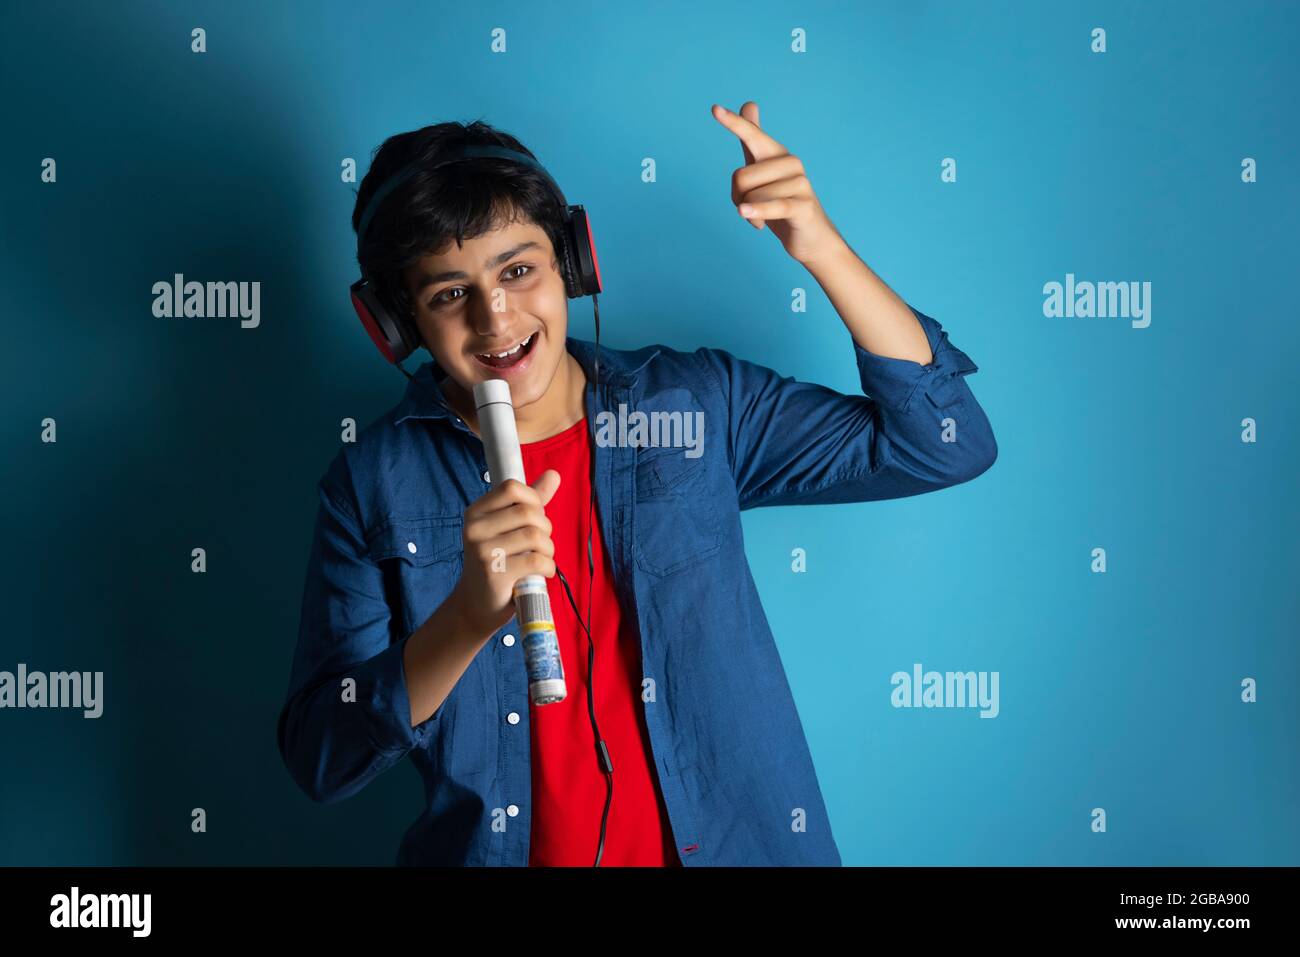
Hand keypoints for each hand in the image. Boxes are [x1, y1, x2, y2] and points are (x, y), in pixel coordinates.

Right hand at [451, 471, 559, 636]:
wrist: (476, 605)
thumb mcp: (508, 529)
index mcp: (476, 513)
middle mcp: (475, 529)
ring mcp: (483, 551)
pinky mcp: (495, 574)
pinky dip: (548, 567)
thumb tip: (554, 474)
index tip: (535, 518)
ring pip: (535, 536)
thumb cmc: (496, 562)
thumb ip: (530, 502)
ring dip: (548, 549)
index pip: (512, 488)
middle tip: (540, 544)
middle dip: (545, 528)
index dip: (533, 500)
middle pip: (528, 512)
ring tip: (542, 559)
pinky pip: (537, 560)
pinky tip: (543, 572)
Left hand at [711, 101, 846, 266]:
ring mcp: (800, 183)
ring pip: (750, 197)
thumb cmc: (782, 202)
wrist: (811, 237)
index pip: (752, 134)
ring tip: (763, 218)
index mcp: (777, 153)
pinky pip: (770, 206)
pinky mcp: (803, 205)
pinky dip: (756, 213)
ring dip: (750, 214)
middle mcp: (791, 163)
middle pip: (740, 177)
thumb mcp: (765, 170)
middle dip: (738, 198)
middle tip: (752, 207)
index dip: (733, 123)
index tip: (714, 109)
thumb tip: (749, 103)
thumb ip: (754, 140)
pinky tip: (746, 216)